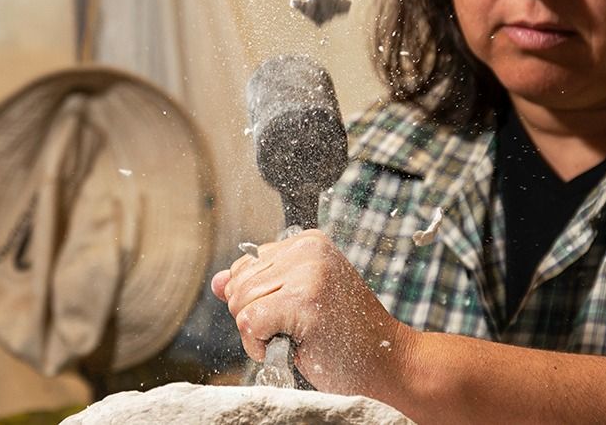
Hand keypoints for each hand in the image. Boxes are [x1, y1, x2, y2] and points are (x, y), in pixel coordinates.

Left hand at [211, 229, 414, 394]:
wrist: (389, 363)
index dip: (257, 299)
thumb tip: (217, 282)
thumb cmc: (345, 336)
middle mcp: (308, 249)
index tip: (293, 314)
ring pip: (239, 303)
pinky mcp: (304, 302)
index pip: (246, 265)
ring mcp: (308, 273)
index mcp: (308, 242)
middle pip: (238, 284)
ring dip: (259, 333)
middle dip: (255, 315)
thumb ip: (259, 287)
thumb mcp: (297, 302)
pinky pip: (248, 322)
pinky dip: (259, 345)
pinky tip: (291, 347)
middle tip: (296, 329)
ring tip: (297, 337)